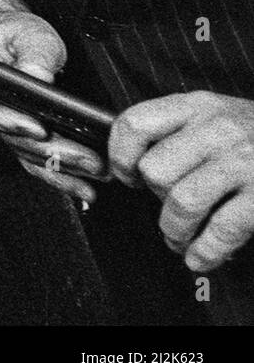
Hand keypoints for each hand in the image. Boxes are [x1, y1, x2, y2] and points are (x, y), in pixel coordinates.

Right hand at [0, 0, 106, 205]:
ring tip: (97, 173)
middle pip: (15, 138)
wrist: (23, 38)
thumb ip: (34, 53)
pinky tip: (83, 188)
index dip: (13, 122)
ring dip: (64, 168)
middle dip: (54, 151)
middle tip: (88, 158)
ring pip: (30, 155)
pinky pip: (38, 162)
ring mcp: (6, 126)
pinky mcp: (24, 137)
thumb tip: (37, 77)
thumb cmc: (20, 32)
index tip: (39, 129)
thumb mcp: (31, 34)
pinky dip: (61, 177)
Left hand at [109, 92, 253, 272]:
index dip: (120, 156)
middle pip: (155, 169)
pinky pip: (222, 228)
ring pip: (182, 201)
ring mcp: (243, 162)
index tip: (126, 175)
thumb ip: (176, 131)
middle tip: (167, 205)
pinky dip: (205, 250)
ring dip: (175, 229)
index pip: (134, 124)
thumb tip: (132, 168)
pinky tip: (200, 257)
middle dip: (155, 196)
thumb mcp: (215, 116)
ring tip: (179, 237)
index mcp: (196, 106)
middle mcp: (217, 129)